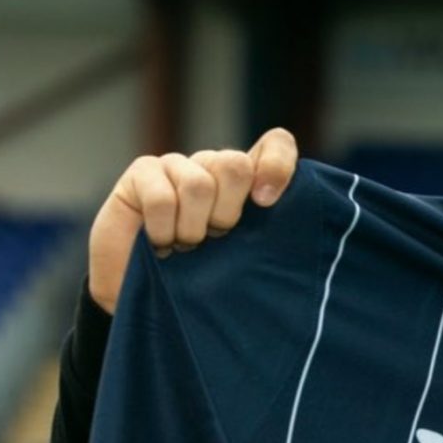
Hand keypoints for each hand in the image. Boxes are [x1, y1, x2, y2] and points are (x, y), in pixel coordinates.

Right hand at [87, 127, 300, 314]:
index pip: (276, 144)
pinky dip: (162, 230)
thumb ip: (270, 238)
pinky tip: (157, 243)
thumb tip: (299, 231)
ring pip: (198, 184)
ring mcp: (178, 166)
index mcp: (247, 184)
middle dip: (227, 214)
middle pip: (235, 164)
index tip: (266, 203)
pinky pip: (161, 197)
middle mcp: (215, 168)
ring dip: (191, 229)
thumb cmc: (198, 282)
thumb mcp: (243, 263)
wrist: (143, 298)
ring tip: (183, 247)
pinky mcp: (143, 172)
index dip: (277, 164)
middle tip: (214, 239)